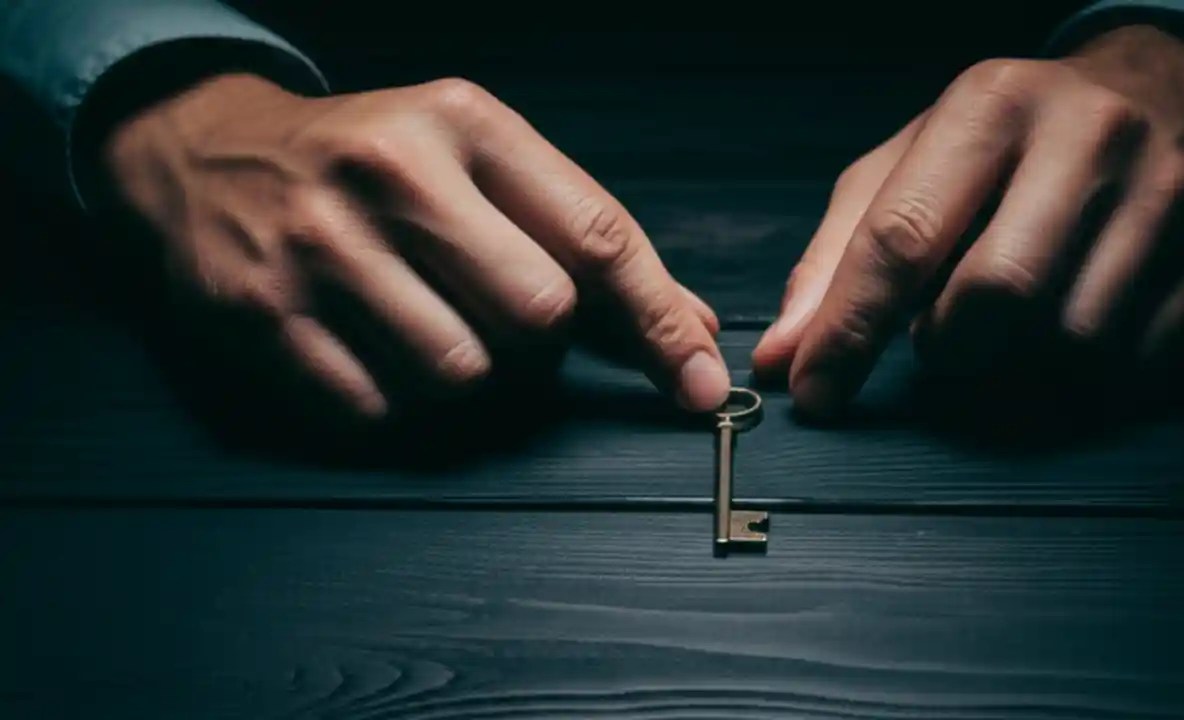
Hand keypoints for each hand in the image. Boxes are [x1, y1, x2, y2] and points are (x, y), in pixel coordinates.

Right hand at [104, 74, 728, 428]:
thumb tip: (693, 329)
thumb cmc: (371, 165)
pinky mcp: (264, 314)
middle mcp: (390, 172)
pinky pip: (379, 409)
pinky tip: (369, 350)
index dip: (659, 322)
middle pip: (536, 314)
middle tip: (497, 319)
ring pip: (460, 375)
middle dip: (537, 342)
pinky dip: (393, 401)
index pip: (594, 234)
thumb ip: (584, 239)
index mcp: (463, 124)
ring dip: (463, 375)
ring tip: (425, 328)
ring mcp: (320, 245)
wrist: (209, 155)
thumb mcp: (478, 164)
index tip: (698, 385)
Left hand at [754, 25, 1183, 415]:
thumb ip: (837, 257)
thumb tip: (782, 355)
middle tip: (946, 332)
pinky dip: (1082, 375)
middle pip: (993, 299)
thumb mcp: (913, 166)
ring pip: (1068, 345)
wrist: (1170, 96)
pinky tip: (1072, 325)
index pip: (903, 237)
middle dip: (948, 345)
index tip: (814, 391)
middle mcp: (1088, 140)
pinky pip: (1132, 368)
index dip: (848, 331)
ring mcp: (1167, 198)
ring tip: (1014, 321)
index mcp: (992, 106)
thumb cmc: (1015, 143)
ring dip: (1018, 364)